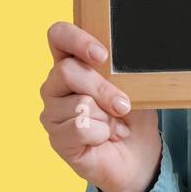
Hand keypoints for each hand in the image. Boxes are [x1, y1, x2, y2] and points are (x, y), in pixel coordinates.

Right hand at [39, 21, 161, 191]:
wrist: (138, 155)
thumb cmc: (132, 115)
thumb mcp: (132, 85)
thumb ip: (119, 69)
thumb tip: (120, 61)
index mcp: (71, 62)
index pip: (58, 36)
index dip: (76, 40)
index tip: (102, 56)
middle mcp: (55, 85)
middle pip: (67, 71)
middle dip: (103, 89)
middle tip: (123, 105)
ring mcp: (52, 113)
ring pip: (78, 103)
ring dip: (106, 117)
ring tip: (114, 125)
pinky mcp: (57, 139)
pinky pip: (79, 128)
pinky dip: (102, 133)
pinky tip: (105, 138)